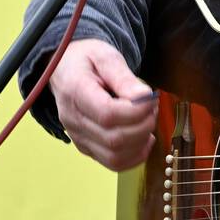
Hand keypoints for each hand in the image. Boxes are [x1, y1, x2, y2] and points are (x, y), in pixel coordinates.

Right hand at [49, 39, 157, 170]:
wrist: (67, 69)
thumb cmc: (87, 60)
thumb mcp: (105, 56)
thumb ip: (124, 77)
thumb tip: (144, 97)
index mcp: (75, 92)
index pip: (107, 114)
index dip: (136, 111)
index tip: (150, 97)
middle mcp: (73, 120)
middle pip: (114, 139)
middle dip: (144, 125)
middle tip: (152, 106)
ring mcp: (78, 137)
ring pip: (115, 156)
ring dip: (141, 141)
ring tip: (148, 119)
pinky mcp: (86, 147)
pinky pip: (113, 163)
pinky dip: (135, 156)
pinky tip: (144, 139)